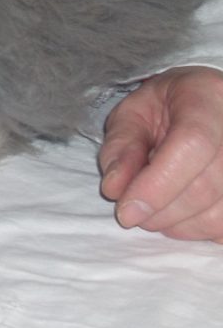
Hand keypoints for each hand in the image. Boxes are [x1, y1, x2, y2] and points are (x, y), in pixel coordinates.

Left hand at [99, 66, 222, 242]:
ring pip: (218, 213)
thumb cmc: (164, 109)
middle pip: (206, 186)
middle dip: (159, 209)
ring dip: (176, 224)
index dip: (157, 184)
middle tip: (132, 211)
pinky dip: (197, 229)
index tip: (126, 210)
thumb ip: (120, 147)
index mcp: (207, 97)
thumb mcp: (132, 115)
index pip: (193, 144)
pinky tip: (180, 210)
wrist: (204, 105)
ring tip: (155, 206)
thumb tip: (114, 189)